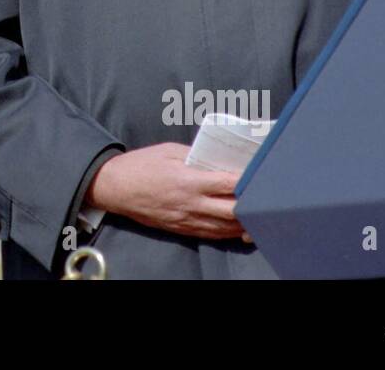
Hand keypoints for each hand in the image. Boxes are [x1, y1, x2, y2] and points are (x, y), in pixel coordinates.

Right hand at [84, 143, 250, 242]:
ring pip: (225, 227)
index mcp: (189, 180)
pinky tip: (239, 227)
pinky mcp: (182, 228)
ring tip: (259, 214)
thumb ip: (195, 156)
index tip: (262, 176)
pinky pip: (211, 234)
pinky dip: (228, 232)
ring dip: (244, 222)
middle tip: (267, 198)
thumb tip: (217, 159)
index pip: (228, 184)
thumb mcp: (169, 150)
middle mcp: (191, 203)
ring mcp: (187, 219)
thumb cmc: (142, 165)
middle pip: (232, 210)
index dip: (248, 181)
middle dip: (252, 205)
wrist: (116, 187)